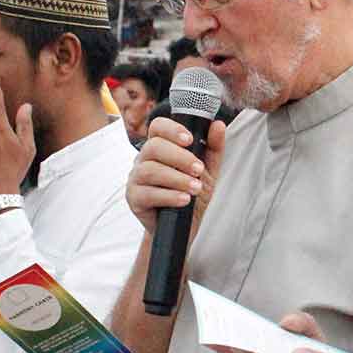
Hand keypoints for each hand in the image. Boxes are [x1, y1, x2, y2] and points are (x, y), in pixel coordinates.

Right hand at [126, 116, 225, 232]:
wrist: (184, 227)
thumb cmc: (192, 194)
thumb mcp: (209, 170)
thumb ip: (213, 148)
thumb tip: (218, 125)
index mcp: (160, 147)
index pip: (158, 127)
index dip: (172, 129)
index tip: (190, 139)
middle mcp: (144, 159)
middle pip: (153, 147)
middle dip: (179, 157)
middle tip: (198, 170)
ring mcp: (136, 179)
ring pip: (149, 170)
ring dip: (176, 178)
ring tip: (195, 188)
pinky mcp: (134, 199)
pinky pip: (147, 193)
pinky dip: (169, 196)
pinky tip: (184, 199)